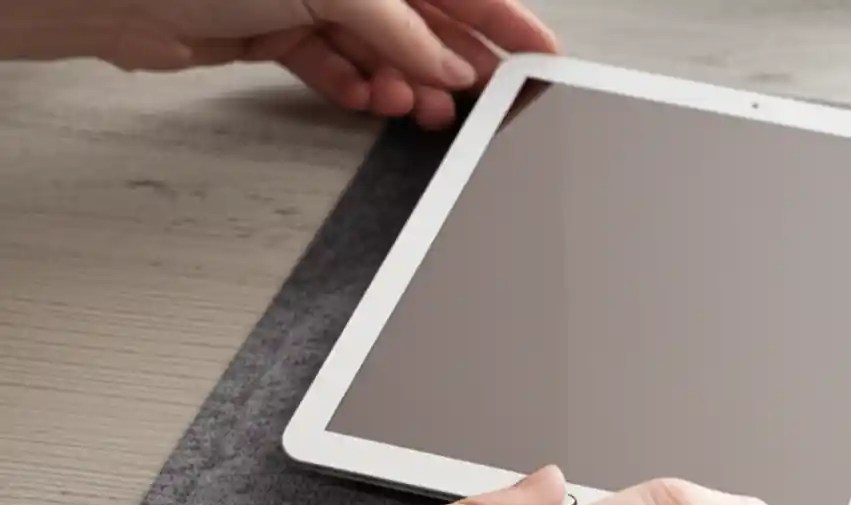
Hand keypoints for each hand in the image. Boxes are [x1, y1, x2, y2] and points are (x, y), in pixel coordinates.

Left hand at [1, 0, 557, 127]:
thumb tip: (448, 62)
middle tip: (482, 100)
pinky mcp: (280, 33)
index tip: (539, 54)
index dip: (503, 19)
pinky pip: (337, 67)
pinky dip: (353, 89)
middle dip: (453, 62)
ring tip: (413, 109)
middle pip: (423, 20)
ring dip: (403, 85)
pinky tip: (366, 101)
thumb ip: (400, 29)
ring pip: (384, 52)